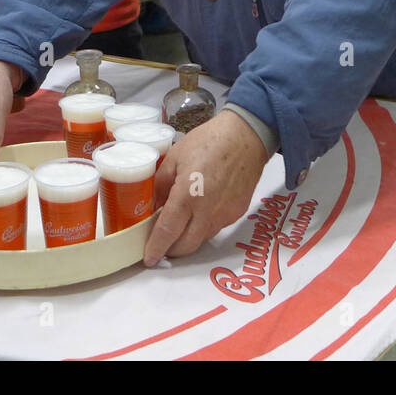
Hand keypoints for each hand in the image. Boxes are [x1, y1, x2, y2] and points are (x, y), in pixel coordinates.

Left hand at [144, 109, 269, 265]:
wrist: (246, 136)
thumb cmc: (208, 141)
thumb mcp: (175, 157)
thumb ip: (160, 184)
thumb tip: (153, 206)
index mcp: (188, 195)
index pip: (168, 232)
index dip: (156, 248)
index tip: (149, 258)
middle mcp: (207, 211)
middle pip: (186, 247)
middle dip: (171, 250)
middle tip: (161, 242)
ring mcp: (225, 215)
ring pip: (201, 239)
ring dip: (187, 239)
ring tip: (180, 224)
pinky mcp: (237, 213)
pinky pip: (215, 228)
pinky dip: (203, 227)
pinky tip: (199, 211)